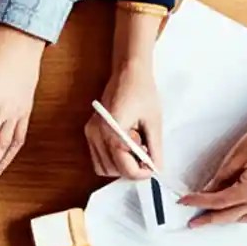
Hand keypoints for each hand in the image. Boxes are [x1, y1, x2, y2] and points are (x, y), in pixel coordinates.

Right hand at [85, 61, 162, 178]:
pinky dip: (111, 160)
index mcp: (113, 131)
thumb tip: (156, 168)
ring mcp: (91, 133)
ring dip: (121, 166)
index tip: (152, 169)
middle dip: (131, 169)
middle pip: (113, 170)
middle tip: (146, 158)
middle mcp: (97, 134)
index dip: (141, 173)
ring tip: (135, 149)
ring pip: (104, 168)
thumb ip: (154, 149)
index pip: (125, 167)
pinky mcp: (90, 132)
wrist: (128, 72)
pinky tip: (125, 147)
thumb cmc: (141, 91)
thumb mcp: (154, 122)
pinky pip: (98, 158)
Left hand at [179, 95, 246, 226]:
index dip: (199, 202)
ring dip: (227, 218)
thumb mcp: (234, 158)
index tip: (184, 202)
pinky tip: (239, 213)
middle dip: (209, 218)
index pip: (217, 201)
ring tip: (211, 215)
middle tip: (193, 222)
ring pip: (243, 218)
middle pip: (229, 215)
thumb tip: (205, 192)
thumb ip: (219, 180)